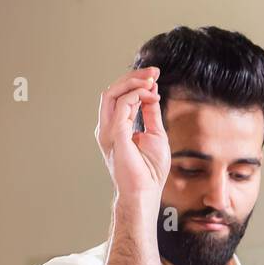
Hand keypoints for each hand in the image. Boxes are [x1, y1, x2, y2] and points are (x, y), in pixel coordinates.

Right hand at [95, 67, 169, 202]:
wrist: (146, 193)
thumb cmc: (150, 171)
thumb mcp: (156, 135)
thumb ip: (151, 113)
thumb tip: (151, 91)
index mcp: (115, 127)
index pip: (120, 96)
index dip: (136, 83)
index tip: (155, 77)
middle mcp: (107, 126)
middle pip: (113, 90)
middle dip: (134, 76)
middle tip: (154, 71)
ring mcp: (108, 130)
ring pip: (112, 93)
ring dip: (133, 82)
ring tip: (151, 79)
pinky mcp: (115, 134)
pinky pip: (122, 105)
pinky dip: (136, 95)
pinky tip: (149, 94)